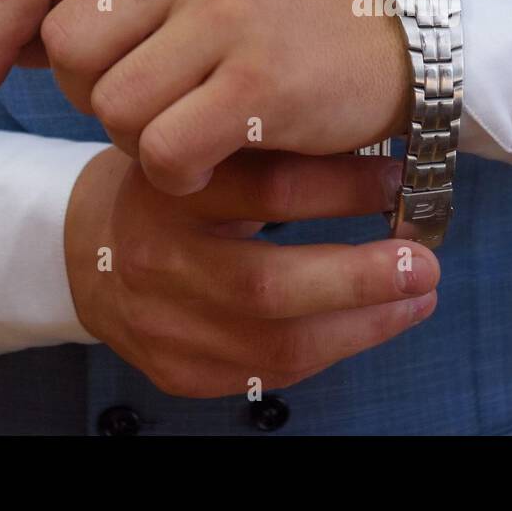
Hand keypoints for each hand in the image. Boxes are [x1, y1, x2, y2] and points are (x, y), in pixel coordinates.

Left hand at [0, 0, 410, 193]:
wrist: (396, 36)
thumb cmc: (281, 9)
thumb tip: (10, 45)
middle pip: (67, 47)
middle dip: (91, 93)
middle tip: (152, 96)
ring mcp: (229, 9)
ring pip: (112, 107)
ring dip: (139, 138)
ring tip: (191, 122)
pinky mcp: (262, 79)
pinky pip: (164, 150)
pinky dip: (175, 173)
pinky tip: (212, 158)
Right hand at [65, 146, 438, 397]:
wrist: (86, 252)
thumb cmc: (174, 189)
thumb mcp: (207, 148)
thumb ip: (272, 147)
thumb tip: (385, 138)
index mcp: (170, 190)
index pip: (267, 190)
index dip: (342, 186)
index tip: (399, 177)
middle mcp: (158, 262)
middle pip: (270, 285)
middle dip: (361, 278)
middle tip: (425, 261)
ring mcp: (164, 327)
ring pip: (279, 343)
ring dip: (365, 323)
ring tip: (419, 296)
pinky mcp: (178, 371)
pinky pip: (270, 372)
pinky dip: (334, 347)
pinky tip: (376, 321)